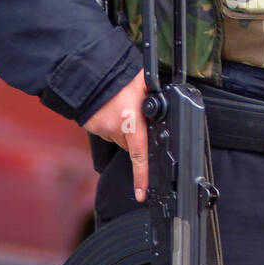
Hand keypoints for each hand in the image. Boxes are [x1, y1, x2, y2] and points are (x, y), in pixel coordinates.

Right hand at [84, 70, 149, 200]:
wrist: (90, 70)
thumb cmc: (119, 76)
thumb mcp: (144, 83)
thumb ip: (156, 94)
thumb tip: (173, 95)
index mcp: (131, 122)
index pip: (140, 155)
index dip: (141, 178)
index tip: (141, 194)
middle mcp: (115, 129)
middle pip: (130, 144)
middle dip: (135, 135)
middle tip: (134, 114)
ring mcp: (101, 129)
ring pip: (118, 137)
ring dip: (122, 129)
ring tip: (121, 108)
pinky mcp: (91, 126)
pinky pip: (105, 131)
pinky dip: (110, 124)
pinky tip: (110, 109)